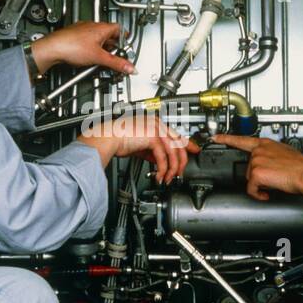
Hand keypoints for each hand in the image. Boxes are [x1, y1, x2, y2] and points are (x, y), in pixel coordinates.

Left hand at [32, 22, 134, 75]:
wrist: (52, 49)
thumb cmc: (71, 46)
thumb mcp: (99, 57)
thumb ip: (116, 63)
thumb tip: (130, 67)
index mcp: (101, 28)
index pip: (119, 29)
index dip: (125, 38)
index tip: (127, 46)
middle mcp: (92, 26)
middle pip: (109, 35)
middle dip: (114, 46)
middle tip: (117, 57)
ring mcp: (82, 31)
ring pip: (98, 38)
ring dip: (103, 48)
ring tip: (103, 59)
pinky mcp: (75, 37)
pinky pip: (88, 42)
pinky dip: (92, 49)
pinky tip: (90, 58)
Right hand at [78, 113, 200, 184]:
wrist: (107, 139)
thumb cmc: (117, 140)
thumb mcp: (140, 146)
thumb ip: (152, 151)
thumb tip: (160, 160)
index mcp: (155, 123)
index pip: (177, 134)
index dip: (188, 144)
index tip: (194, 151)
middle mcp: (158, 124)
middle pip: (179, 143)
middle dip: (182, 162)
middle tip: (179, 174)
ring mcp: (156, 129)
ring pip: (174, 152)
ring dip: (172, 169)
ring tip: (168, 179)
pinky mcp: (153, 137)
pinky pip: (163, 157)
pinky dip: (163, 169)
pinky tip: (159, 176)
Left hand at [210, 134, 302, 204]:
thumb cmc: (301, 167)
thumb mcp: (286, 152)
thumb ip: (273, 154)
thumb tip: (272, 162)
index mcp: (266, 144)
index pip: (242, 140)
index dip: (227, 139)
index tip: (215, 137)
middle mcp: (259, 150)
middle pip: (247, 167)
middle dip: (257, 176)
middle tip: (272, 178)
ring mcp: (256, 161)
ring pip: (249, 179)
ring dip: (260, 184)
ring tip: (275, 183)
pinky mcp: (256, 173)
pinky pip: (251, 189)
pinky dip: (259, 194)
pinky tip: (268, 193)